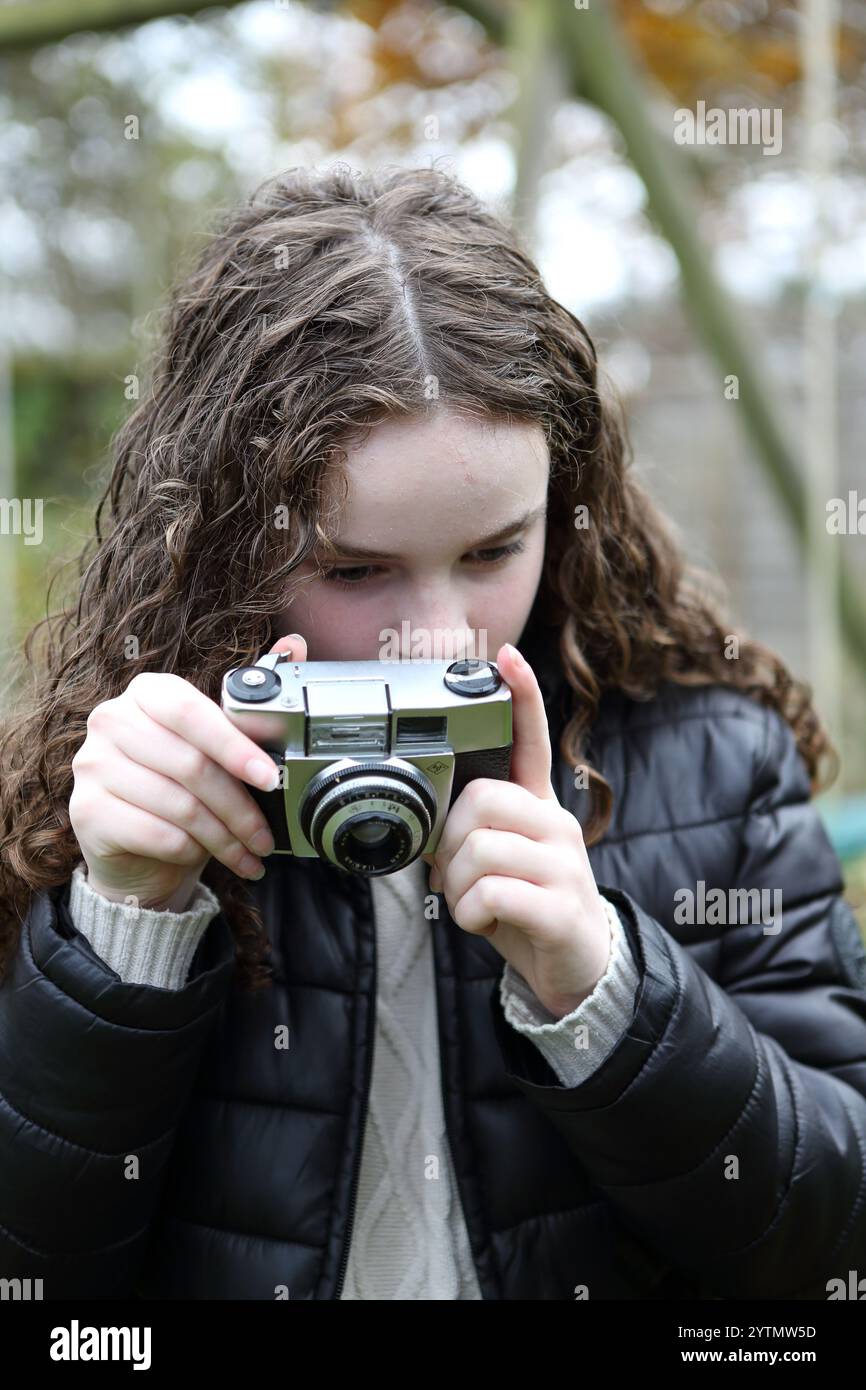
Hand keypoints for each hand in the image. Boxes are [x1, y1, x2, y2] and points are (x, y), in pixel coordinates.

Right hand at [69, 632, 307, 910]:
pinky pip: (156, 833)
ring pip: (179, 805)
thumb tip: (295, 645)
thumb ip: (251, 700)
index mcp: (148, 692)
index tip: (270, 779)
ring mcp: (92, 764)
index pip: (192, 712)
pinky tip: (203, 857)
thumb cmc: (182, 788)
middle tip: (266, 836)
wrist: (134, 849)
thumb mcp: (216, 747)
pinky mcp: (85, 810)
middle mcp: (112, 719)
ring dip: (223, 838)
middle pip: (191, 765)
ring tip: (248, 854)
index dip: (235, 747)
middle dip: (239, 808)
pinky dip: (190, 852)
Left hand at [421, 642, 611, 1018]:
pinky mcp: (560, 907)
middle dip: (450, 841)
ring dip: (455, 886)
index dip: (522, 698)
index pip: (533, 742)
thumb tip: (426, 824)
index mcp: (539, 806)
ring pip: (480, 848)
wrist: (574, 967)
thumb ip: (469, 833)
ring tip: (469, 904)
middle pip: (482, 799)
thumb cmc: (525, 906)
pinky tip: (483, 923)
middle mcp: (557, 824)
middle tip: (453, 875)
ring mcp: (564, 865)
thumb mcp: (498, 862)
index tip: (507, 655)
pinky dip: (471, 914)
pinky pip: (493, 894)